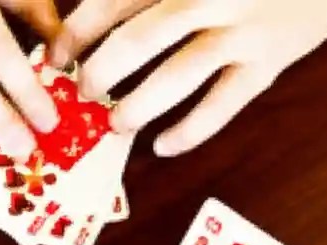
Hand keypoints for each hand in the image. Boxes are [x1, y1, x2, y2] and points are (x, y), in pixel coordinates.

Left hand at [51, 0, 326, 154]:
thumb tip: (88, 16)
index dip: (78, 30)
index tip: (56, 56)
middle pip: (141, 38)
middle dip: (101, 71)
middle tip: (83, 92)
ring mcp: (243, 31)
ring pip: (180, 74)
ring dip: (139, 105)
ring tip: (116, 123)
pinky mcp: (270, 63)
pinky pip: (224, 104)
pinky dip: (191, 130)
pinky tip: (163, 146)